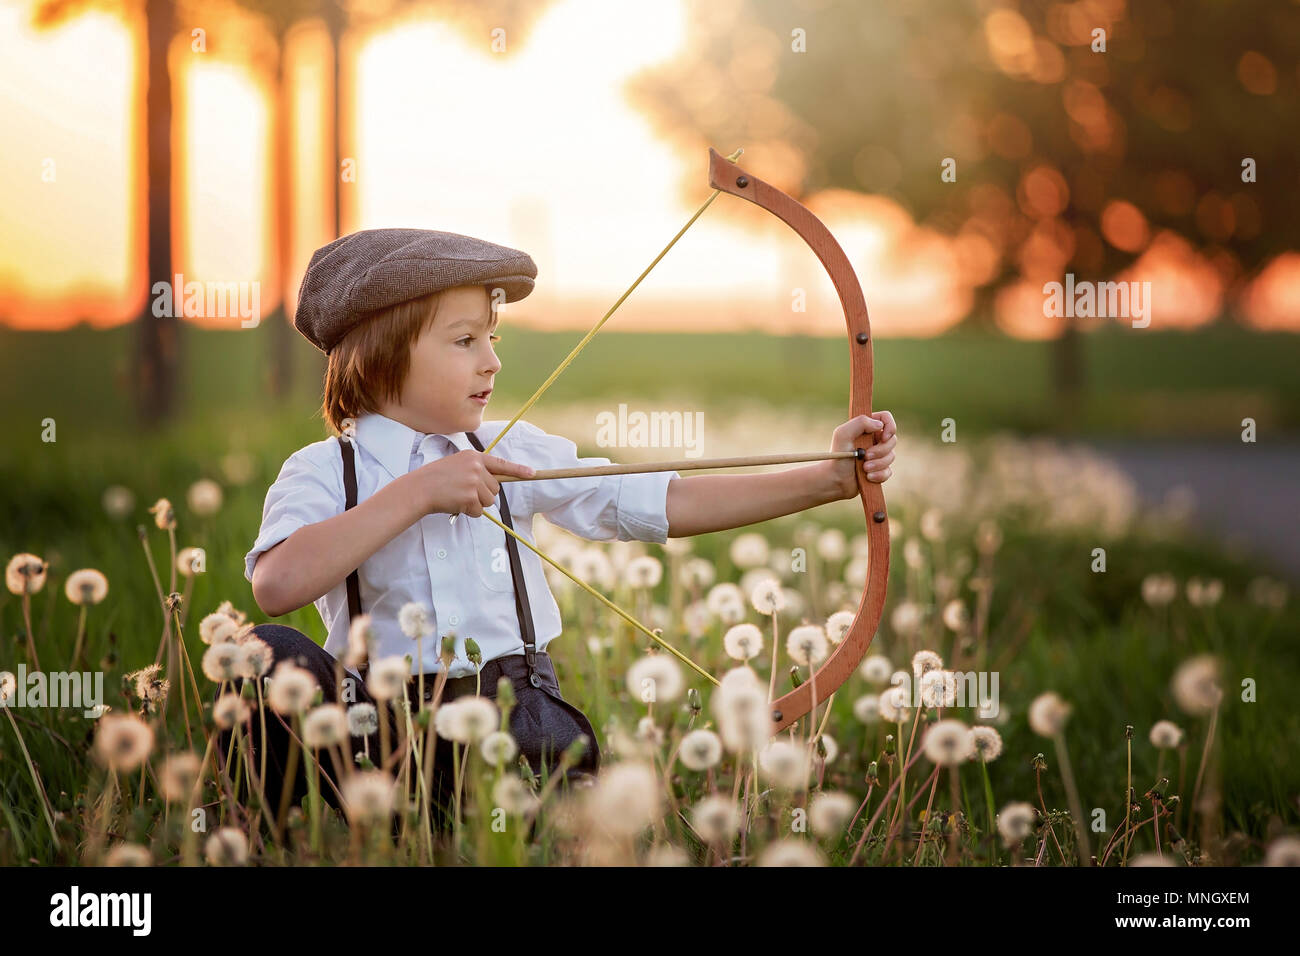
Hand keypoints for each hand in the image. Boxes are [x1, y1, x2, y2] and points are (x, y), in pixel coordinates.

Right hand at [413, 451, 534, 516]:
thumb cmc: (436, 478)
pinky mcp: (470, 497)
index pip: (501, 464)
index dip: (518, 470)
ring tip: (458, 497)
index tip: (532, 473)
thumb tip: (493, 485)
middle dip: (483, 494)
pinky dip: (468, 512)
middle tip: (463, 492)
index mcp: (474, 457)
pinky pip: (478, 511)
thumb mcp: (457, 465)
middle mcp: (476, 468)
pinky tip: (455, 504)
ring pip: (489, 501)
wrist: (419, 488)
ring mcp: (474, 482)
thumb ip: (475, 470)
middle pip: (495, 488)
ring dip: (476, 504)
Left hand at [826, 411, 897, 499]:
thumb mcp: (843, 434)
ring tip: (864, 468)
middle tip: (866, 456)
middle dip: (880, 450)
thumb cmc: (837, 456)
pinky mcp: (880, 469)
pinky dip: (879, 474)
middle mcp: (874, 439)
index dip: (890, 426)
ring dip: (878, 464)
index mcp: (866, 427)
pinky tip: (868, 476)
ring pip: (891, 456)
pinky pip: (888, 471)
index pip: (885, 418)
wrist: (834, 480)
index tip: (883, 438)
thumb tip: (879, 425)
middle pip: (892, 439)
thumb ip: (859, 423)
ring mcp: (878, 455)